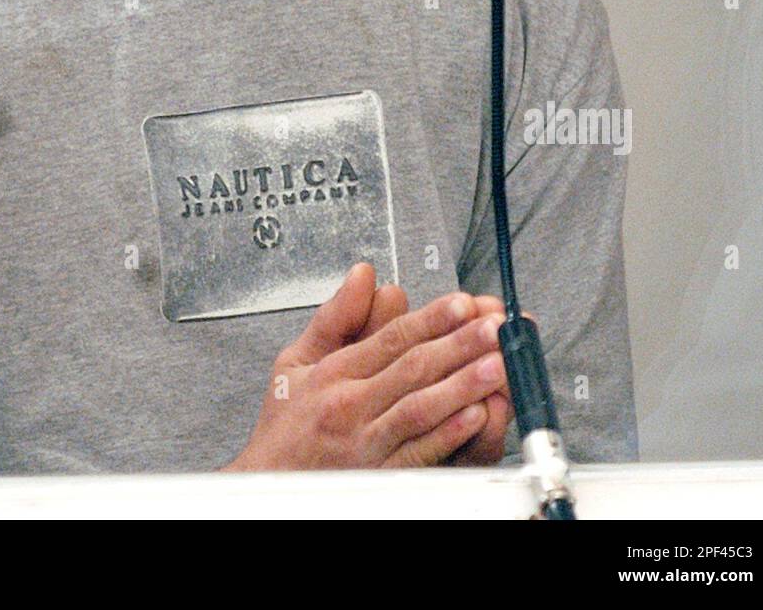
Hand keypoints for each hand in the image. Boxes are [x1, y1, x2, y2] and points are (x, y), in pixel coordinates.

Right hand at [221, 263, 511, 469]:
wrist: (266, 485)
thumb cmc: (286, 426)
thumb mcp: (295, 360)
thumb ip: (336, 316)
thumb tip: (364, 276)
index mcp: (335, 372)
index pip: (391, 337)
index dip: (430, 318)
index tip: (462, 302)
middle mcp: (351, 405)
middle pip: (413, 368)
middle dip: (459, 344)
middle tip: (494, 327)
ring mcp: (367, 444)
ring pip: (420, 408)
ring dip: (462, 385)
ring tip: (496, 365)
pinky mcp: (379, 477)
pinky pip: (418, 453)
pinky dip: (447, 435)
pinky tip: (474, 417)